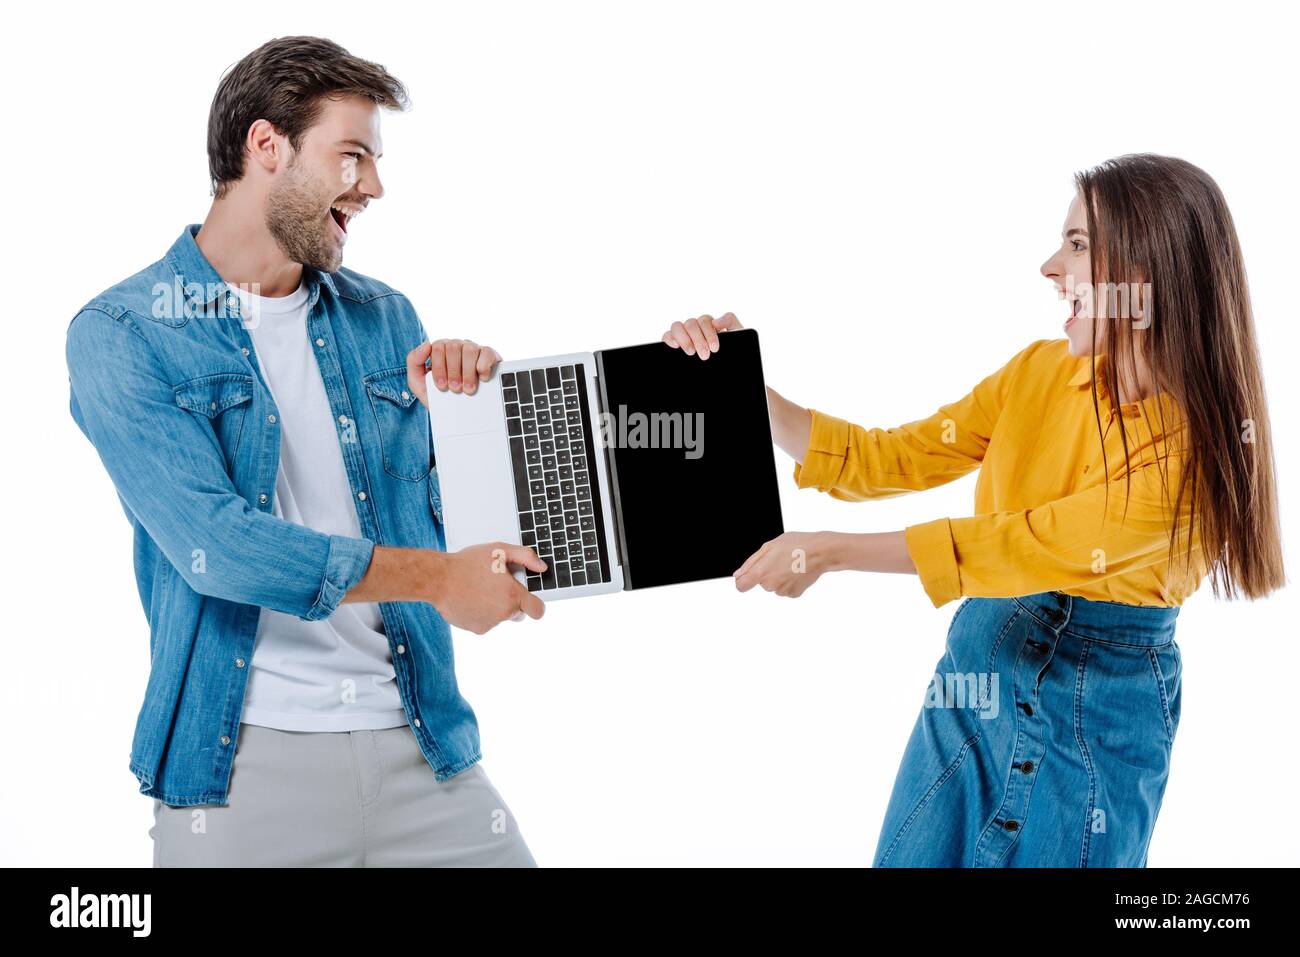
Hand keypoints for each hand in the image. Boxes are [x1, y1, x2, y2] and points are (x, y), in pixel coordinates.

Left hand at [406, 339, 501, 405]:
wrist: (459, 414)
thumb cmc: (438, 395)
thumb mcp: (418, 383)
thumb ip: (414, 363)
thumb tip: (426, 345)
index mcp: (439, 350)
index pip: (437, 348)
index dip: (439, 368)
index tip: (442, 387)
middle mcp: (456, 346)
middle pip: (452, 347)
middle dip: (453, 371)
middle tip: (455, 389)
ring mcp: (473, 349)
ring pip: (469, 349)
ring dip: (468, 372)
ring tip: (468, 389)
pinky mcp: (489, 355)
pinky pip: (486, 352)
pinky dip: (483, 366)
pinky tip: (482, 379)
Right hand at [428, 542, 546, 633]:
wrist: (438, 580)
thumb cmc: (466, 564)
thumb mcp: (499, 550)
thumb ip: (525, 557)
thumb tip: (541, 567)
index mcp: (512, 596)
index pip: (537, 610)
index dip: (536, 605)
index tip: (530, 599)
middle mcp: (503, 614)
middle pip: (517, 613)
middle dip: (510, 602)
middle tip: (496, 585)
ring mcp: (489, 623)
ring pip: (499, 617)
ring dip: (494, 606)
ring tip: (478, 589)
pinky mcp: (475, 628)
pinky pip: (484, 622)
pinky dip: (480, 613)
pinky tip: (470, 598)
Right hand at [662, 312, 741, 359]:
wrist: (726, 378)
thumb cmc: (731, 355)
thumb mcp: (737, 337)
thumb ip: (731, 322)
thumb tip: (716, 320)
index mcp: (709, 326)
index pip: (705, 320)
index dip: (708, 333)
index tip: (715, 348)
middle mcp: (695, 329)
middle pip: (691, 323)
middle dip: (698, 339)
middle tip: (705, 355)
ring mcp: (683, 337)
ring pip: (677, 326)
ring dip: (683, 338)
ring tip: (691, 353)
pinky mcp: (674, 345)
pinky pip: (667, 336)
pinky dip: (669, 338)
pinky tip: (676, 347)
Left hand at [733, 531, 832, 597]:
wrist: (821, 552)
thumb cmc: (795, 544)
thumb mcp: (769, 546)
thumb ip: (750, 563)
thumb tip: (738, 575)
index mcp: (761, 572)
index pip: (741, 586)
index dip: (743, 580)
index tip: (749, 576)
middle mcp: (770, 585)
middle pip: (761, 583)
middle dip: (766, 573)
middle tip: (780, 559)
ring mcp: (783, 591)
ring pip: (774, 586)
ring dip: (778, 577)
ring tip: (790, 563)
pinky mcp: (794, 594)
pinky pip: (785, 589)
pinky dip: (789, 582)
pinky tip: (797, 571)